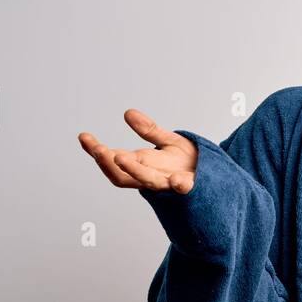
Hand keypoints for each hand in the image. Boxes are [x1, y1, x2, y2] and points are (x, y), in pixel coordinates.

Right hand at [78, 109, 198, 193]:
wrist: (217, 178)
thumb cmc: (191, 162)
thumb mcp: (169, 141)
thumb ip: (149, 130)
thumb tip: (128, 113)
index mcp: (143, 165)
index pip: (113, 160)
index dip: (96, 151)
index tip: (83, 136)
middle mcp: (151, 176)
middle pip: (122, 176)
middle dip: (107, 163)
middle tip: (98, 150)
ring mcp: (169, 183)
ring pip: (148, 181)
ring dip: (134, 170)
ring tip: (120, 156)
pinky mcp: (191, 186)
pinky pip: (184, 189)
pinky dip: (180, 186)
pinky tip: (179, 181)